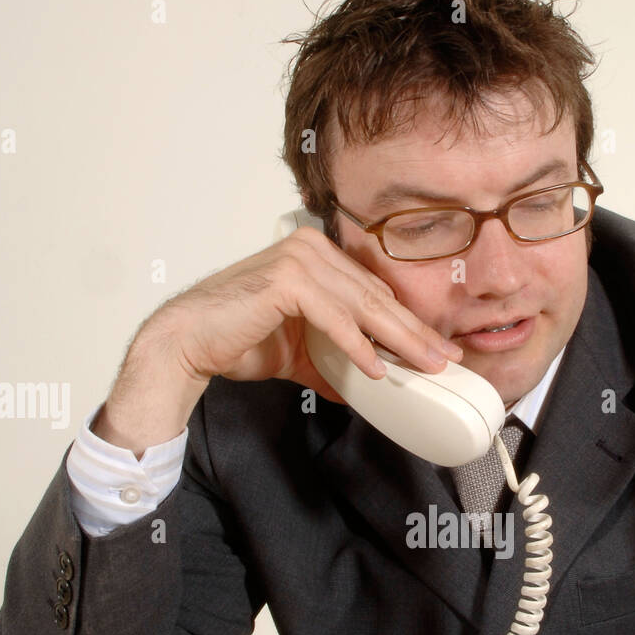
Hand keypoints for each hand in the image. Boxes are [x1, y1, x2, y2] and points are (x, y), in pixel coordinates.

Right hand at [144, 225, 462, 403]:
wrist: (188, 343)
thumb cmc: (236, 340)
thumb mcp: (299, 354)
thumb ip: (333, 361)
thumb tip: (363, 385)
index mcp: (317, 257)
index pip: (375, 293)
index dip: (409, 324)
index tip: (438, 349)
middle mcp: (311, 250)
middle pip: (377, 298)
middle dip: (415, 333)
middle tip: (446, 359)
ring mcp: (298, 261)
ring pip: (363, 306)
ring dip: (398, 340)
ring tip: (425, 366)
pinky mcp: (286, 281)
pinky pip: (334, 316)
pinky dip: (357, 344)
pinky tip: (377, 367)